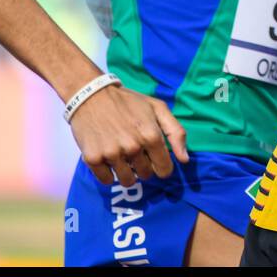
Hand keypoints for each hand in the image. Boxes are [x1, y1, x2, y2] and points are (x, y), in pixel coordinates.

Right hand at [69, 85, 189, 186]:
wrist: (92, 95)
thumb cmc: (129, 102)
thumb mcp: (158, 108)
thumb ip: (176, 133)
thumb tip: (184, 160)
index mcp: (151, 135)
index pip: (164, 169)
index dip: (162, 166)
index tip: (155, 159)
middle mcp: (132, 146)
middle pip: (145, 175)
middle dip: (143, 167)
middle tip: (135, 152)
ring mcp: (112, 153)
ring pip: (127, 181)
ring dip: (127, 173)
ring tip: (123, 156)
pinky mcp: (92, 158)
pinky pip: (106, 180)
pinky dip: (108, 173)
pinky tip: (108, 158)